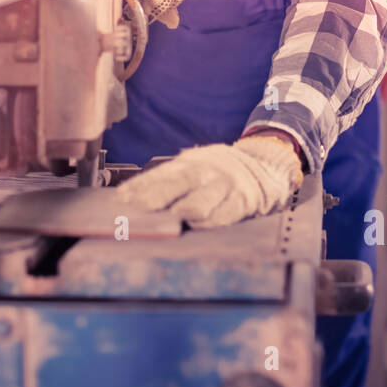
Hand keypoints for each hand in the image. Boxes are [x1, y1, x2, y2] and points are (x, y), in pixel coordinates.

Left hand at [115, 134, 302, 228]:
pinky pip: (228, 211)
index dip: (140, 186)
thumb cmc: (219, 174)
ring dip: (188, 207)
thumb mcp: (194, 169)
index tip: (121, 199)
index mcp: (190, 162)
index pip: (161, 174)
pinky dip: (214, 219)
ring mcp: (226, 185)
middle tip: (141, 206)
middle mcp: (207, 170)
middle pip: (180, 180)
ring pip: (205, 196)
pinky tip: (201, 224)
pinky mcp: (245, 200)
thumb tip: (128, 200)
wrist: (265, 165)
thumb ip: (167, 183)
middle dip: (159, 193)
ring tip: (174, 216)